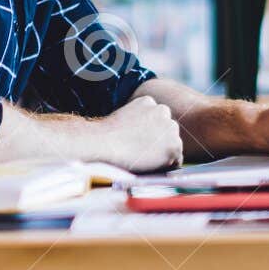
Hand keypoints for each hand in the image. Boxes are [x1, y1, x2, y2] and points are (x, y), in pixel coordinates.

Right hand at [0, 95, 182, 172]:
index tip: (134, 145)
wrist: (96, 145)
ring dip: (160, 157)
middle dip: (157, 146)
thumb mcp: (110, 123)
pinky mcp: (171, 146)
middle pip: (168, 133)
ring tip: (138, 161)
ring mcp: (169, 128)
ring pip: (172, 147)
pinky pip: (174, 162)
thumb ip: (120, 125)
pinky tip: (146, 167)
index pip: (158, 123)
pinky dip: (163, 167)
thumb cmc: (94, 138)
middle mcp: (162, 111)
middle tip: (136, 155)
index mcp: (146, 102)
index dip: (147, 139)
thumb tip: (106, 131)